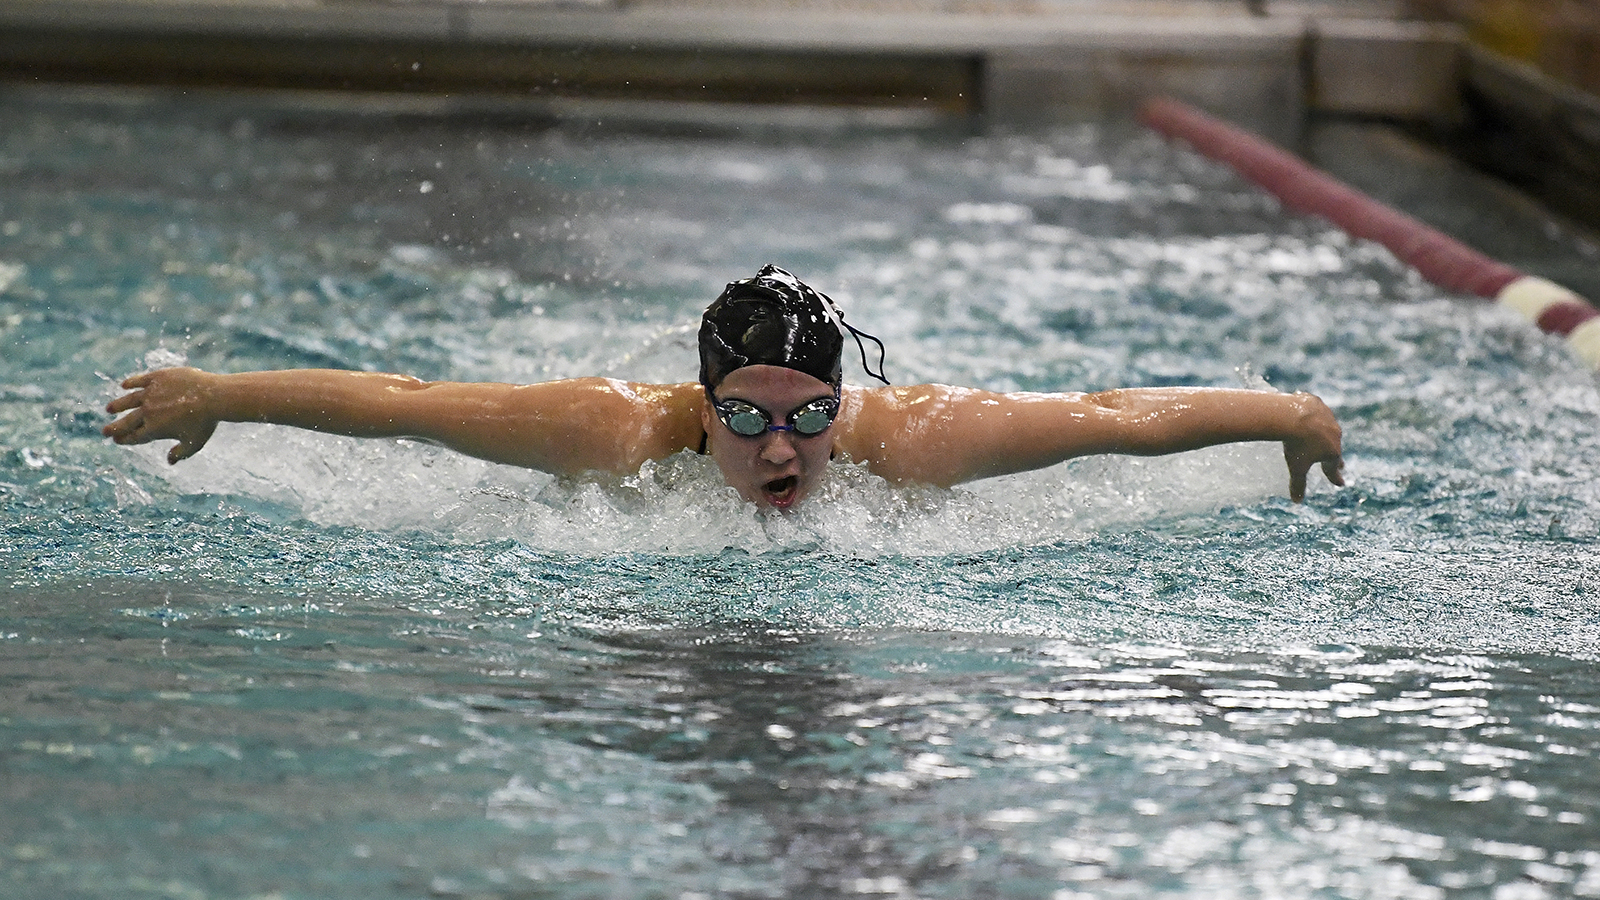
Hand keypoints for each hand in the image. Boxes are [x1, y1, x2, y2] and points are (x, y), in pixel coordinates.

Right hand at [103, 367, 219, 463]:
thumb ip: (180, 453)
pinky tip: (124, 385)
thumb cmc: (206, 422)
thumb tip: (170, 461)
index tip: (117, 440)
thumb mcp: (194, 443)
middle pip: (127, 422)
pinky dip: (131, 383)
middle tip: (105, 432)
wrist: (214, 397)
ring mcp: (151, 394)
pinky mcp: (157, 378)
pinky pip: (140, 381)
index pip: (135, 436)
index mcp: (155, 429)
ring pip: (129, 400)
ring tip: (109, 409)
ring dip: (118, 405)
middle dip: (114, 428)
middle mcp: (148, 412)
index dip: (125, 439)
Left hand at [1282, 392, 1343, 501]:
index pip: (1333, 468)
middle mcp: (1334, 434)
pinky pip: (1316, 410)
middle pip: (1335, 447)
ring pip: (1327, 427)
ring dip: (1325, 433)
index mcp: (1332, 452)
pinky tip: (1309, 415)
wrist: (1291, 416)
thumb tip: (1297, 502)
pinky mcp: (1317, 403)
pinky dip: (1313, 414)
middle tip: (1338, 464)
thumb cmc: (1295, 444)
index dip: (1335, 477)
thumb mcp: (1296, 466)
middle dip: (1335, 457)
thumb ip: (1298, 484)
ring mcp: (1327, 417)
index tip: (1339, 483)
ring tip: (1321, 436)